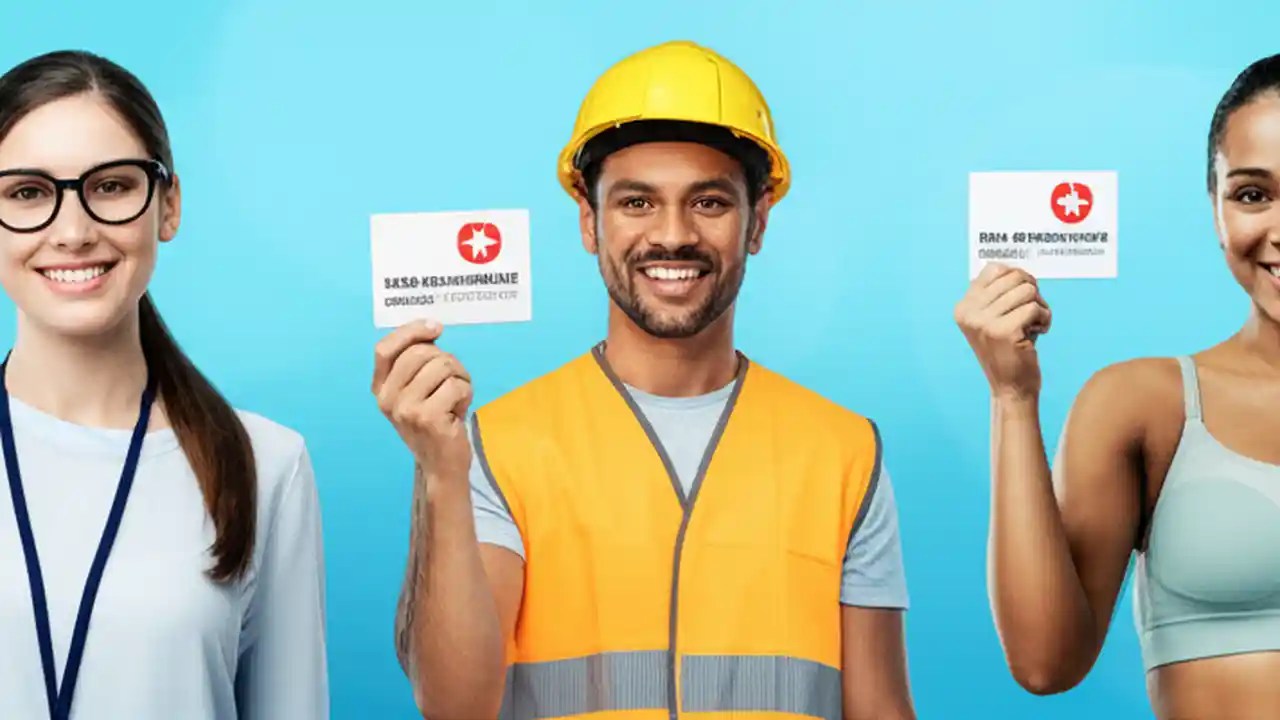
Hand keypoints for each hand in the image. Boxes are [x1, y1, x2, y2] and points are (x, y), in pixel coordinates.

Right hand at [373, 320, 473, 482]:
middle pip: (421, 353)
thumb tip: (432, 329)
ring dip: (460, 377)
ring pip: (442, 366)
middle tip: (454, 380)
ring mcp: (406, 409)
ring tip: (457, 397)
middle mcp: (388, 399)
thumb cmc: (435, 422)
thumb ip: (417, 363)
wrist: (442, 466)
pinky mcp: (428, 418)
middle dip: (448, 360)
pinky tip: (459, 411)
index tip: (436, 328)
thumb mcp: (417, 392)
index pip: (385, 349)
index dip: (410, 331)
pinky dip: (466, 393)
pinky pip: (456, 385)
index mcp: (381, 389)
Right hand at [954, 263, 1051, 400]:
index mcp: (963, 307)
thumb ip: (997, 294)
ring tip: (1036, 322)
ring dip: (1040, 305)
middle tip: (1033, 312)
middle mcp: (969, 313)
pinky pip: (1034, 308)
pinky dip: (1044, 318)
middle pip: (1015, 276)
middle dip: (1032, 291)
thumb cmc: (1008, 350)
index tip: (1022, 297)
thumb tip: (1017, 270)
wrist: (1010, 388)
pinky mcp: (1004, 332)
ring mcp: (984, 322)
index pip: (995, 269)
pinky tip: (1040, 331)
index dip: (1017, 278)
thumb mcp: (992, 319)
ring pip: (1027, 290)